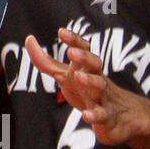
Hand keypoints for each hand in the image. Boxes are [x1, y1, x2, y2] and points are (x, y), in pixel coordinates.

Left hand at [24, 29, 148, 146]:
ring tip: (78, 76)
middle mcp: (97, 78)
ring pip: (100, 86)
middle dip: (84, 57)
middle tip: (72, 52)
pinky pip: (102, 114)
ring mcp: (103, 97)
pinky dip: (95, 114)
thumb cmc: (87, 90)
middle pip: (95, 63)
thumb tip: (29, 39)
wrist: (120, 116)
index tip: (61, 32)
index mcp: (87, 68)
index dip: (73, 40)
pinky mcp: (107, 117)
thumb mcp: (65, 75)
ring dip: (90, 80)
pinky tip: (87, 115)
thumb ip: (46, 61)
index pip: (83, 49)